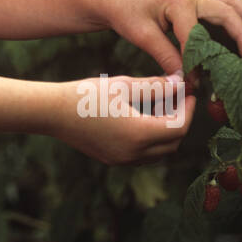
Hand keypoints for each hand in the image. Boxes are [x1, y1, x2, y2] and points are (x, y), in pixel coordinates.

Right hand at [52, 73, 196, 165]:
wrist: (52, 112)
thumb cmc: (87, 94)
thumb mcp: (123, 85)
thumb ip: (155, 85)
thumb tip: (180, 82)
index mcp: (139, 134)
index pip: (180, 127)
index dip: (189, 110)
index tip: (189, 92)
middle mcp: (134, 153)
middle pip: (173, 143)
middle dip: (180, 120)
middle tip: (178, 98)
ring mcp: (123, 160)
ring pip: (159, 152)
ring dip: (166, 132)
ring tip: (160, 106)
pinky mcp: (113, 159)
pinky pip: (143, 155)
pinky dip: (151, 139)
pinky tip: (142, 117)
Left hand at [89, 0, 241, 74]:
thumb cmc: (125, 12)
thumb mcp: (142, 36)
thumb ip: (166, 57)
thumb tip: (186, 80)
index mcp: (179, 2)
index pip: (197, 37)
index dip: (199, 62)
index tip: (199, 82)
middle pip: (226, 13)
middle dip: (241, 35)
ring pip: (229, 3)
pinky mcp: (194, 1)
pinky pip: (222, 3)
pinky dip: (237, 14)